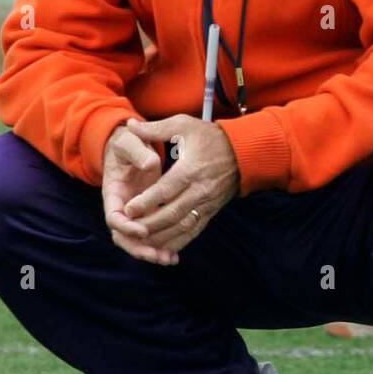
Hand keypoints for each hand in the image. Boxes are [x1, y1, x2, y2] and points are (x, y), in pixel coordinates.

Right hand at [101, 122, 178, 266]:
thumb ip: (138, 151)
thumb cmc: (128, 142)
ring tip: (169, 260)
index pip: (113, 217)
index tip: (142, 231)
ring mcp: (134, 214)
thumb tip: (151, 165)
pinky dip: (161, 246)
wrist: (132, 145)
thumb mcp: (129, 141)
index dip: (126, 226)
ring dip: (152, 252)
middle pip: (123, 237)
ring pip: (138, 241)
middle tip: (157, 256)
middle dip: (139, 249)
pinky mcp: (147, 215)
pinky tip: (174, 256)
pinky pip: (152, 236)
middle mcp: (122, 208)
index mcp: (113, 193)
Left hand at [123, 114, 239, 252]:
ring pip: (182, 226)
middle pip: (173, 213)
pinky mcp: (211, 212)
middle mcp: (200, 190)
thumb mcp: (183, 125)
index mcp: (191, 169)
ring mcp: (207, 204)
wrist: (244, 151)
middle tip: (129, 228)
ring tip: (141, 242)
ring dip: (162, 237)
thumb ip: (155, 128)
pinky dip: (178, 242)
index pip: (166, 189)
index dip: (147, 201)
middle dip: (150, 224)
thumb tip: (130, 125)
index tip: (128, 210)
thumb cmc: (210, 137)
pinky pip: (194, 231)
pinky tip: (162, 249)